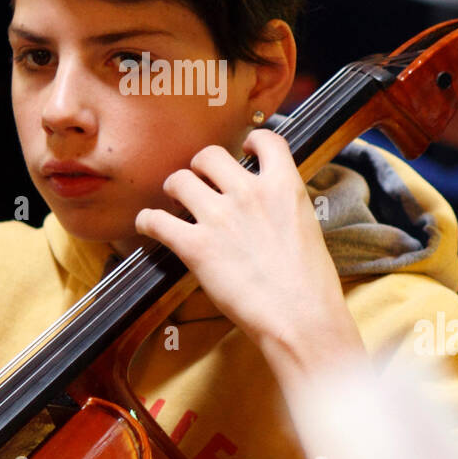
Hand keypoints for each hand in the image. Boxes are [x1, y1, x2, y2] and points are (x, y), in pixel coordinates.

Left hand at [135, 129, 364, 377]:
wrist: (301, 319)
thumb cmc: (310, 284)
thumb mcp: (306, 226)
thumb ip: (282, 205)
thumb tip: (265, 204)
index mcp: (283, 186)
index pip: (265, 139)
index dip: (251, 141)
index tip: (245, 150)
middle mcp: (248, 192)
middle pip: (209, 155)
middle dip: (202, 168)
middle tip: (202, 184)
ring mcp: (219, 217)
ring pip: (179, 179)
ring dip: (175, 189)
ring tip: (177, 203)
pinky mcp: (195, 246)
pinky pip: (155, 220)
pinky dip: (147, 221)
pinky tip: (150, 225)